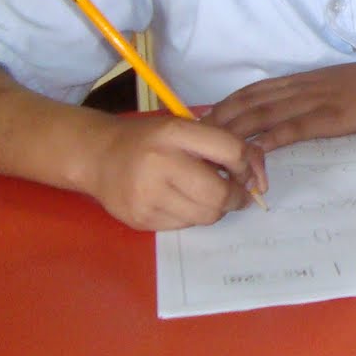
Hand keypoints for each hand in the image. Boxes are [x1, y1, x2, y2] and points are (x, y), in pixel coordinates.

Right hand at [87, 115, 265, 230]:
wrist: (98, 155)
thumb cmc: (149, 140)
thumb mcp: (183, 128)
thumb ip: (221, 145)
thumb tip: (257, 177)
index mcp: (175, 132)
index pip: (231, 151)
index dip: (247, 166)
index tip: (245, 171)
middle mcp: (160, 163)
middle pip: (220, 194)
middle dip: (235, 196)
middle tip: (234, 193)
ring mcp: (148, 195)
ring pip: (205, 215)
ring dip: (215, 209)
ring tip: (205, 195)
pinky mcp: (141, 219)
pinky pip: (184, 226)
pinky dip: (191, 216)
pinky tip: (179, 201)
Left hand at [205, 61, 355, 151]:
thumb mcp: (334, 86)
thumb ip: (309, 96)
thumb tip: (288, 112)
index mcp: (301, 80)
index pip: (252, 90)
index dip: (225, 103)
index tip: (202, 118)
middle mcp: (300, 87)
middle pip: (248, 100)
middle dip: (219, 119)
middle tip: (193, 138)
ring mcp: (313, 100)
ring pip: (263, 113)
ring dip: (234, 131)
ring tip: (210, 147)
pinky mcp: (328, 117)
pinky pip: (292, 128)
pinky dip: (269, 139)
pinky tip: (252, 151)